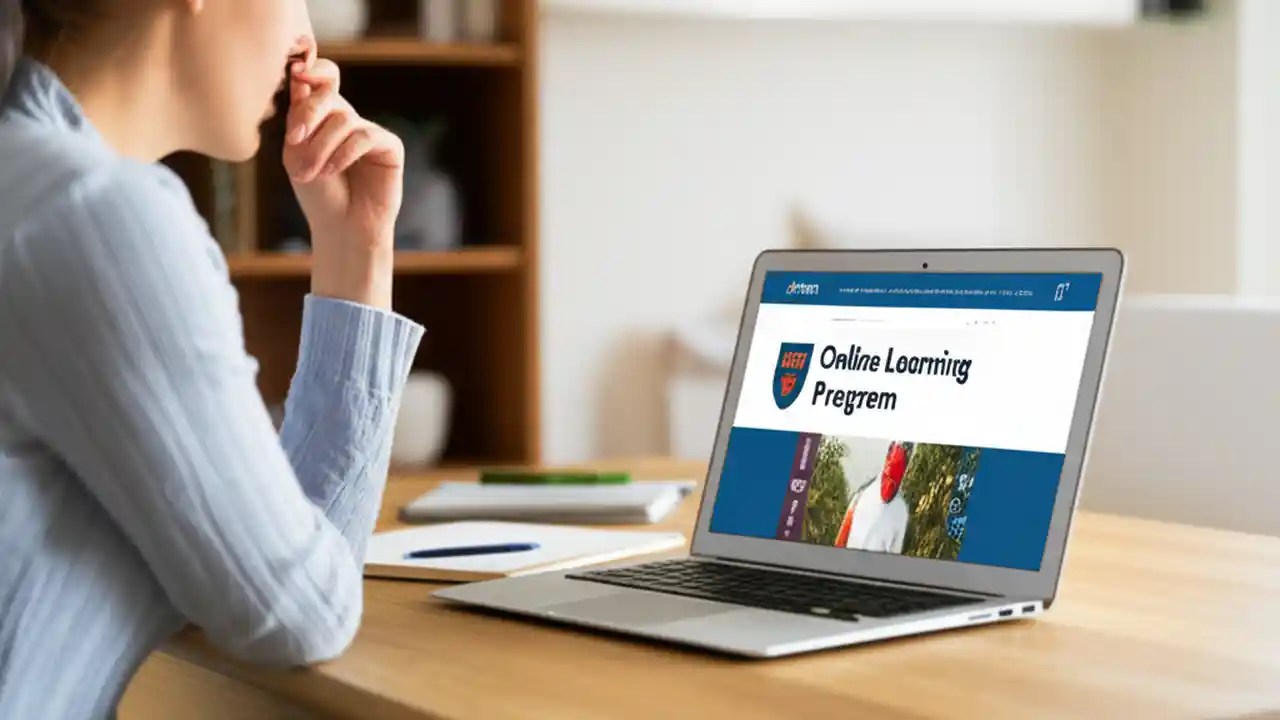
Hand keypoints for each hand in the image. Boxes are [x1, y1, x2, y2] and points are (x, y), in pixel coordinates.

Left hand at [283, 49, 404, 309]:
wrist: (341, 227)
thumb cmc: (317, 193)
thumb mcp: (296, 151)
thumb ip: (299, 116)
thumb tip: (301, 78)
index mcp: (323, 115)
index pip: (321, 78)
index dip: (313, 69)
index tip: (297, 73)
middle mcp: (348, 118)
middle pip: (328, 93)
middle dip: (308, 114)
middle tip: (294, 140)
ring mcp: (370, 130)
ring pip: (342, 119)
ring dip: (320, 147)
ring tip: (311, 173)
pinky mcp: (389, 145)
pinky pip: (363, 136)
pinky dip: (343, 153)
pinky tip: (331, 171)